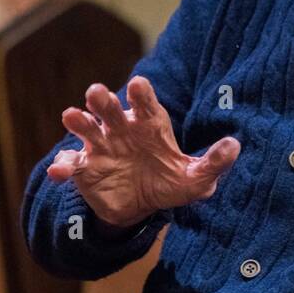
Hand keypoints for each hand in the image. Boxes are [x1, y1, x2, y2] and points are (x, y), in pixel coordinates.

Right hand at [47, 76, 240, 228]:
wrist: (141, 207)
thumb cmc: (169, 183)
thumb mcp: (195, 178)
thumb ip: (214, 162)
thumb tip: (235, 145)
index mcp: (149, 124)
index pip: (145, 103)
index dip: (141, 94)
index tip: (138, 84)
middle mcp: (122, 128)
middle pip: (110, 108)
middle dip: (103, 99)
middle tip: (97, 93)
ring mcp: (101, 146)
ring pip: (86, 127)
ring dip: (79, 121)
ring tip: (72, 117)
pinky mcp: (85, 168)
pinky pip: (70, 164)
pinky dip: (62, 167)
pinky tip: (58, 172)